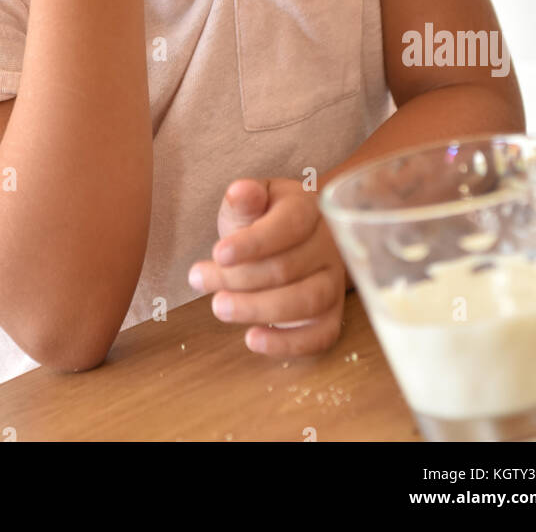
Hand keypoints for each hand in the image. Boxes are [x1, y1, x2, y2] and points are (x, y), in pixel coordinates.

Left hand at [187, 178, 347, 356]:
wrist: (290, 242)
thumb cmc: (264, 220)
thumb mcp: (252, 203)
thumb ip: (244, 200)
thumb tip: (240, 191)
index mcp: (309, 209)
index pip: (288, 226)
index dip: (252, 243)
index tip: (217, 253)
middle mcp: (328, 246)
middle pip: (289, 267)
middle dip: (239, 278)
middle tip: (200, 279)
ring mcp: (334, 282)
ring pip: (307, 301)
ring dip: (258, 309)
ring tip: (219, 306)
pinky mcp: (332, 315)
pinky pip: (321, 335)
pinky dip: (288, 343)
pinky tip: (253, 339)